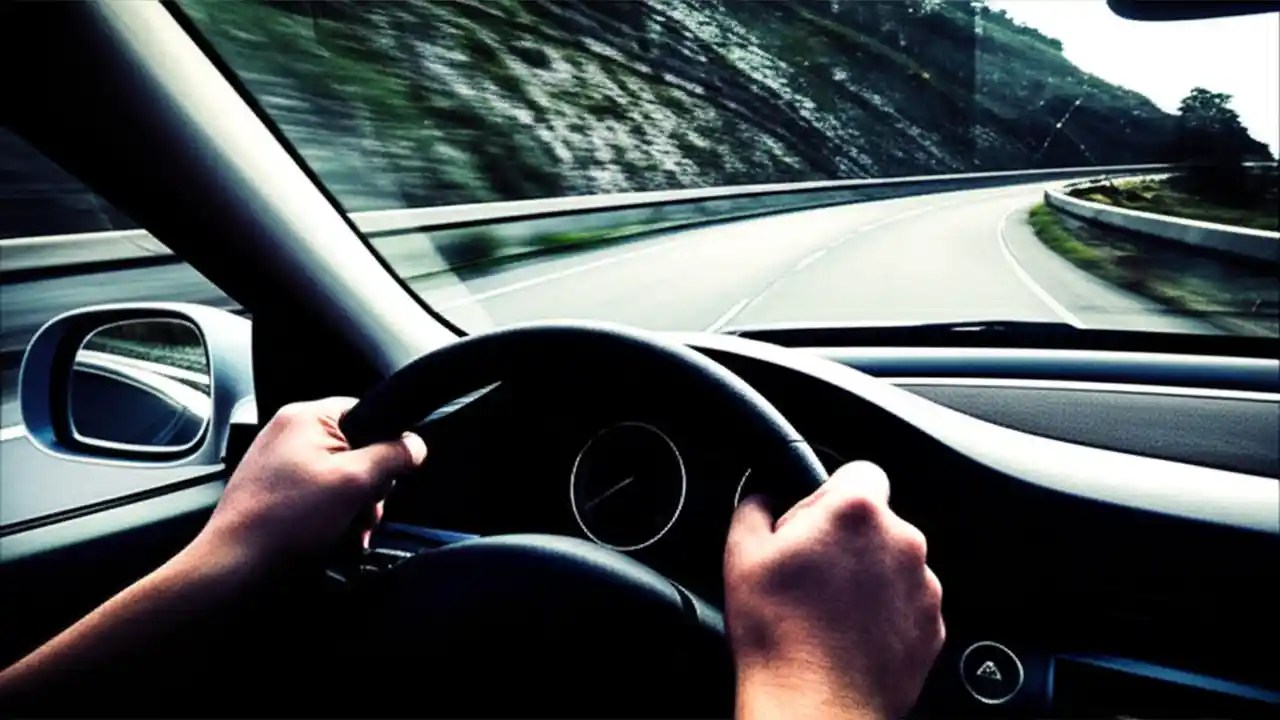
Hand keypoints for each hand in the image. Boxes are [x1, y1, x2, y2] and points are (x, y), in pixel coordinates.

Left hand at [191, 397, 426, 572]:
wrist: (235, 568)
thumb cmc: (283, 522)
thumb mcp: (354, 482)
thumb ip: (392, 456)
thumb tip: (416, 444)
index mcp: (305, 417)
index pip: (367, 412)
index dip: (386, 446)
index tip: (388, 475)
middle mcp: (290, 434)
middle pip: (358, 449)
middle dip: (369, 486)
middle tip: (363, 510)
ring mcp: (280, 464)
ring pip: (342, 477)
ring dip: (354, 507)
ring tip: (346, 530)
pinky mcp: (277, 492)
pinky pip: (320, 495)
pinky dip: (333, 516)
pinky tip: (332, 536)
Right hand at [725, 461, 943, 719]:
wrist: (815, 705)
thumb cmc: (778, 634)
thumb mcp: (742, 553)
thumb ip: (755, 505)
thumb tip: (763, 496)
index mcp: (855, 511)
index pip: (859, 470)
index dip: (832, 493)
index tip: (814, 520)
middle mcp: (901, 541)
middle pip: (877, 519)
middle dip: (847, 537)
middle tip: (811, 571)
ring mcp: (923, 586)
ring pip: (894, 562)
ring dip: (867, 575)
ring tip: (828, 609)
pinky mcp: (932, 626)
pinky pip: (906, 602)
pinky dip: (884, 612)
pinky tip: (849, 632)